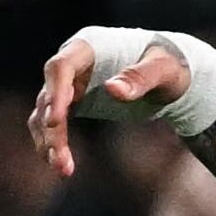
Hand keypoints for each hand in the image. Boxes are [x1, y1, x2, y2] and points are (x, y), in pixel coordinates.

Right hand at [29, 34, 184, 177]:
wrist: (168, 73)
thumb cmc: (168, 64)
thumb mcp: (164, 68)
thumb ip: (141, 77)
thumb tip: (113, 89)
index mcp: (89, 47)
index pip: (61, 67)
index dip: (55, 92)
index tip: (55, 120)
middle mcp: (72, 65)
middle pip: (50, 95)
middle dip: (52, 127)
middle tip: (57, 155)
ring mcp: (69, 85)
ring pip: (47, 113)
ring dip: (50, 141)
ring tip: (62, 169)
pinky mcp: (73, 104)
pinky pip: (55, 124)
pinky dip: (56, 144)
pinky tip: (61, 165)